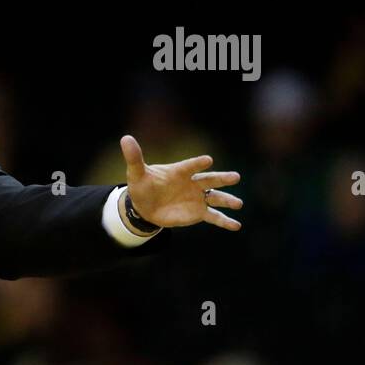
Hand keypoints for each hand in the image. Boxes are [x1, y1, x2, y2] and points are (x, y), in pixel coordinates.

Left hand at [120, 134, 242, 230]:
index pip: (190, 166)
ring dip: (227, 200)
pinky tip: (236, 226)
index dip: (198, 163)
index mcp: (180, 171)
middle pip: (210, 180)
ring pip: (216, 198)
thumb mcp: (136, 173)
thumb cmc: (143, 186)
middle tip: (236, 177)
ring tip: (238, 203)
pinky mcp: (198, 212)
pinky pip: (214, 216)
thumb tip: (125, 138)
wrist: (145, 207)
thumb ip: (134, 157)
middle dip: (222, 179)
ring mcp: (197, 198)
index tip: (207, 160)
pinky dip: (225, 221)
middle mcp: (193, 183)